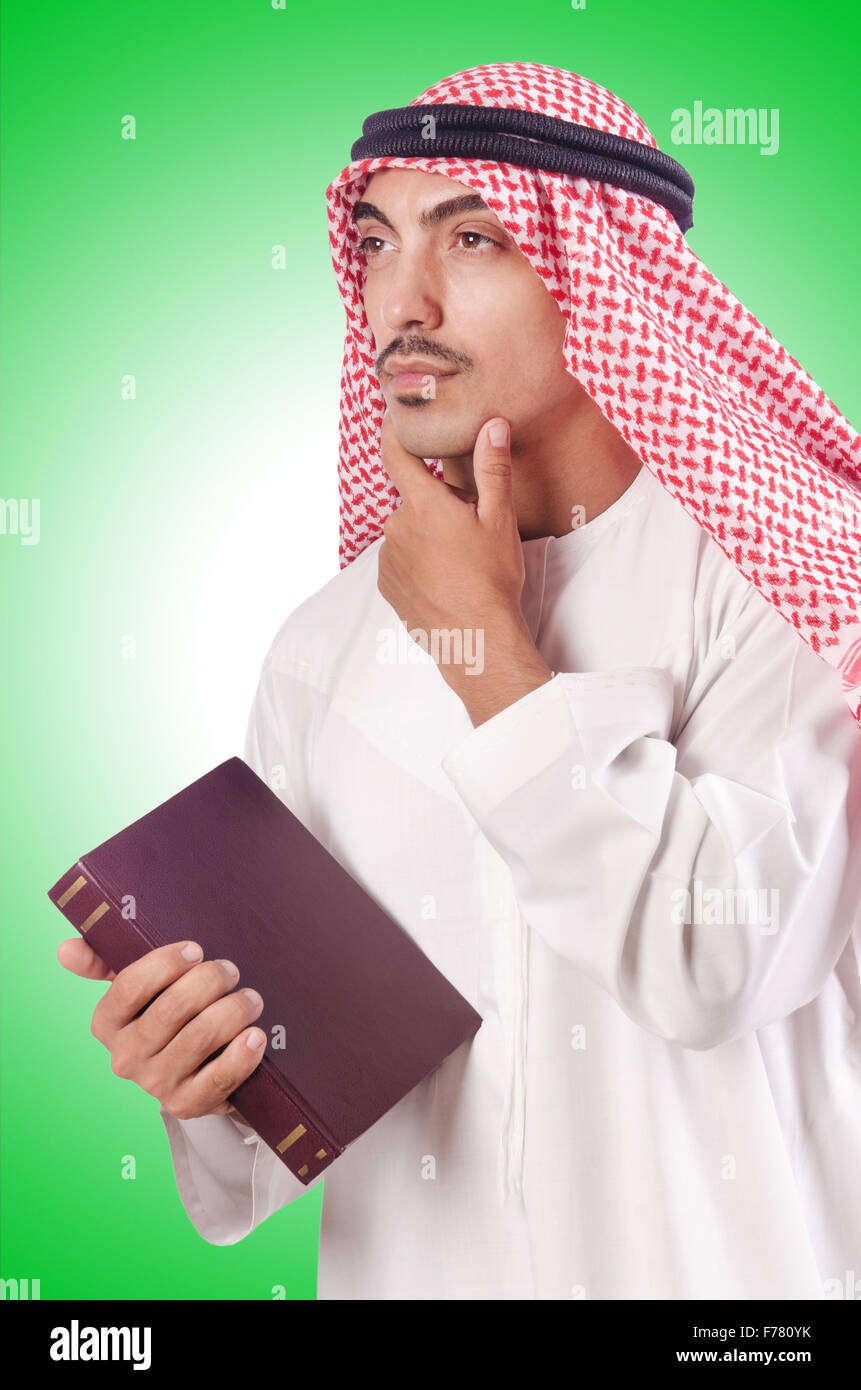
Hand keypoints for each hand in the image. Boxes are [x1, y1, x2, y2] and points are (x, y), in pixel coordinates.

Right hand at [57, 938, 265, 1119]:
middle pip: (170, 1010)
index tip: (196, 949)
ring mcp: (157, 1084)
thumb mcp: (138, 986)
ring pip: (200, 1037)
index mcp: (107, 1023)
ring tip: (251, 999)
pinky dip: (242, 1054)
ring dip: (233, 1011)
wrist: (198, 1066)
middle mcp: (126, 1057)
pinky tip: (256, 1035)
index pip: (129, 987)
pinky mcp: (189, 1105)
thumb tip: (65, 948)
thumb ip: (102, 962)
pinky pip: (220, 1077)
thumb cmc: (168, 1011)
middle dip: (208, 982)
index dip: (166, 964)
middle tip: (231, 970)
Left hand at [377, 412, 552, 723]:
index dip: (393, 431)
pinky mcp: (386, 584)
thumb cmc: (491, 578)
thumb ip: (493, 469)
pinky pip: (401, 559)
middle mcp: (397, 527)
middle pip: (416, 500)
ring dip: (428, 536)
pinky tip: (443, 579)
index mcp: (423, 505)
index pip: (397, 455)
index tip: (392, 415)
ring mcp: (388, 557)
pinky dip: (418, 562)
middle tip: (471, 529)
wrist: (474, 638)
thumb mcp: (499, 520)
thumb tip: (493, 425)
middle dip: (439, 505)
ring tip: (460, 562)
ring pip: (409, 531)